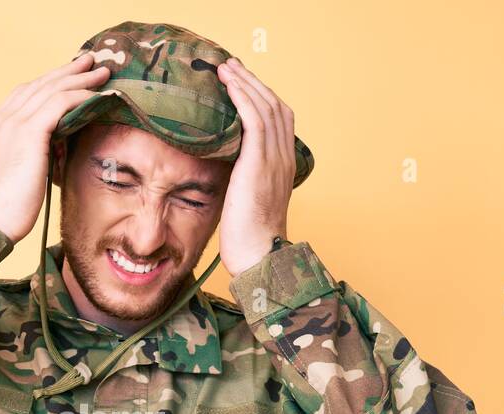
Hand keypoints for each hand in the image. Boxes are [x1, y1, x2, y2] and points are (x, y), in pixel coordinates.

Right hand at [0, 52, 109, 243]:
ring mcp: (12, 124)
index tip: (72, 76)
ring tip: (102, 72)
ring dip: (79, 79)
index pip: (26, 94)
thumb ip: (35, 155)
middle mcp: (2, 120)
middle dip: (67, 71)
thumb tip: (60, 148)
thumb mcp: (21, 174)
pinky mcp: (28, 134)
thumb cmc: (7, 211)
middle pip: (39, 85)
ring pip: (51, 89)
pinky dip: (81, 96)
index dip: (50, 82)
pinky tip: (98, 95)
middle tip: (90, 62)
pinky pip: (59, 104)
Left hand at [215, 58, 295, 275]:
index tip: (240, 84)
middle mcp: (283, 158)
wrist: (259, 256)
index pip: (278, 119)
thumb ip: (241, 178)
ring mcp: (274, 159)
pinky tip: (229, 86)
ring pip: (266, 107)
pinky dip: (243, 98)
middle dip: (252, 83)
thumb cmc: (248, 238)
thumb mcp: (246, 201)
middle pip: (275, 106)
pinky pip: (255, 120)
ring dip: (245, 83)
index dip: (261, 97)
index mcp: (283, 165)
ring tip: (225, 69)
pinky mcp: (260, 163)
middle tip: (231, 67)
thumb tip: (221, 168)